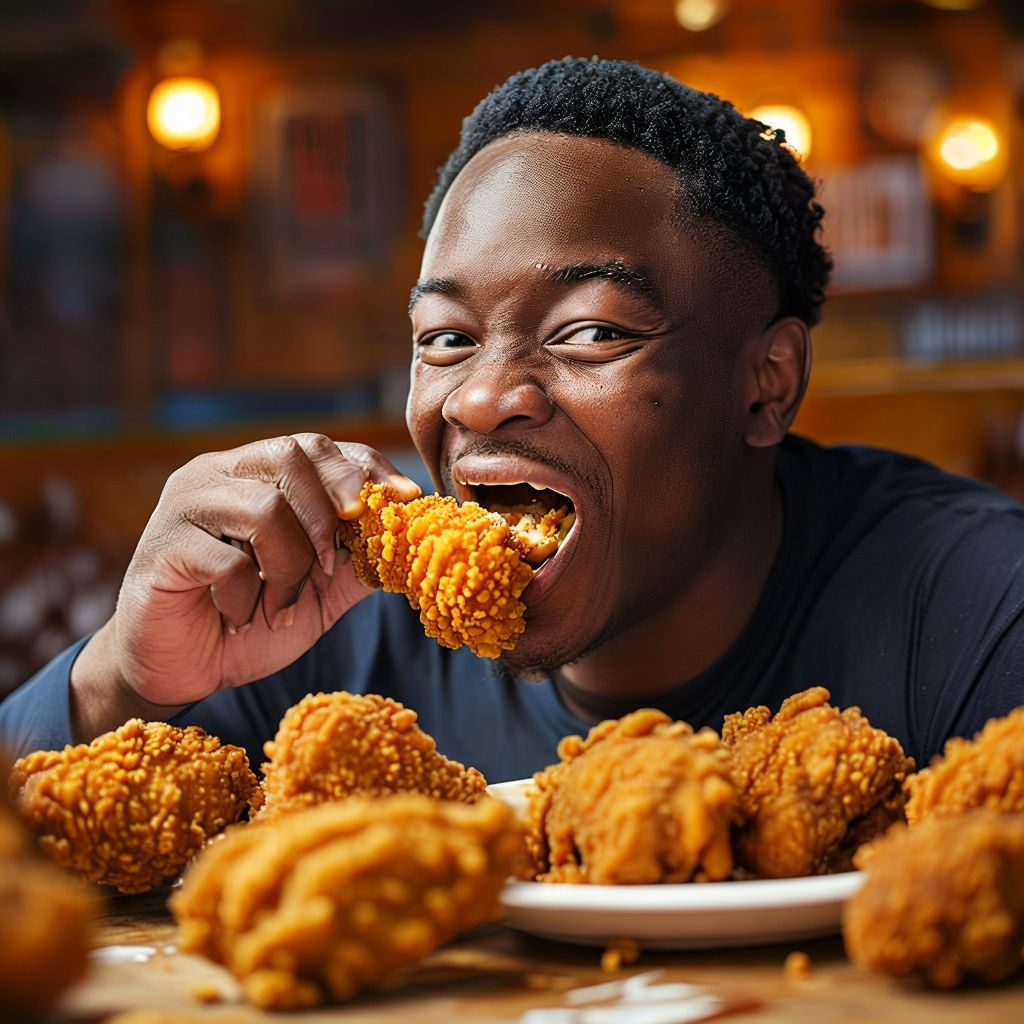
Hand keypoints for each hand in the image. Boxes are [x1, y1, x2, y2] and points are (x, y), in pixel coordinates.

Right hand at [70, 433, 420, 737]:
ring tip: (279, 604)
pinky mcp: (163, 547)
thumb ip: (358, 560)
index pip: (317, 447)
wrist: (179, 669)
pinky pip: (228, 561)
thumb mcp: (319, 590)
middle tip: (329, 565)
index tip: (405, 500)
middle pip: (291, 455)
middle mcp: (217, 474)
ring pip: (266, 510)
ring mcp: (186, 505)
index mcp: (254, 474)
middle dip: (329, 514)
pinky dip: (248, 596)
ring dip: (289, 567)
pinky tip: (241, 615)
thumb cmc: (249, 620)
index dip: (365, 469)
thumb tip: (410, 536)